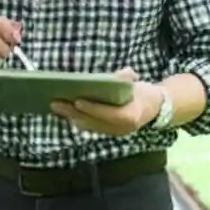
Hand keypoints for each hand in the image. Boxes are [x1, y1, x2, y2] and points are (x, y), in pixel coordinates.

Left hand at [50, 68, 164, 136]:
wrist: (154, 108)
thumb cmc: (143, 92)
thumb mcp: (137, 83)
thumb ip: (127, 79)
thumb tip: (117, 76)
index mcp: (131, 115)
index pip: (110, 114)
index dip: (93, 108)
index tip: (77, 101)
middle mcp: (122, 128)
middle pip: (93, 122)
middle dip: (73, 112)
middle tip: (55, 102)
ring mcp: (114, 133)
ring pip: (89, 126)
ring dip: (70, 117)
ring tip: (55, 107)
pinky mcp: (108, 133)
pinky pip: (90, 127)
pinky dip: (76, 119)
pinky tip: (64, 112)